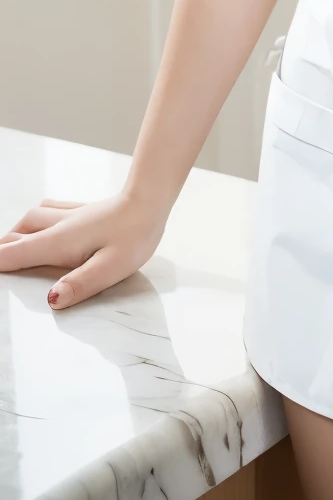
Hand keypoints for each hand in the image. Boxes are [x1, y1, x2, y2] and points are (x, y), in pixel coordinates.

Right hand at [0, 192, 165, 309]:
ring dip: (16, 231)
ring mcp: (72, 214)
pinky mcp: (84, 209)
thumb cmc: (135, 234)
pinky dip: (36, 218)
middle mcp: (60, 225)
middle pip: (18, 234)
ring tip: (9, 244)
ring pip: (33, 217)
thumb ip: (80, 284)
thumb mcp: (110, 268)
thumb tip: (52, 300)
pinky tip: (42, 218)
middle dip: (2, 248)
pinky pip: (50, 208)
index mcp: (60, 242)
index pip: (17, 253)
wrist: (152, 199)